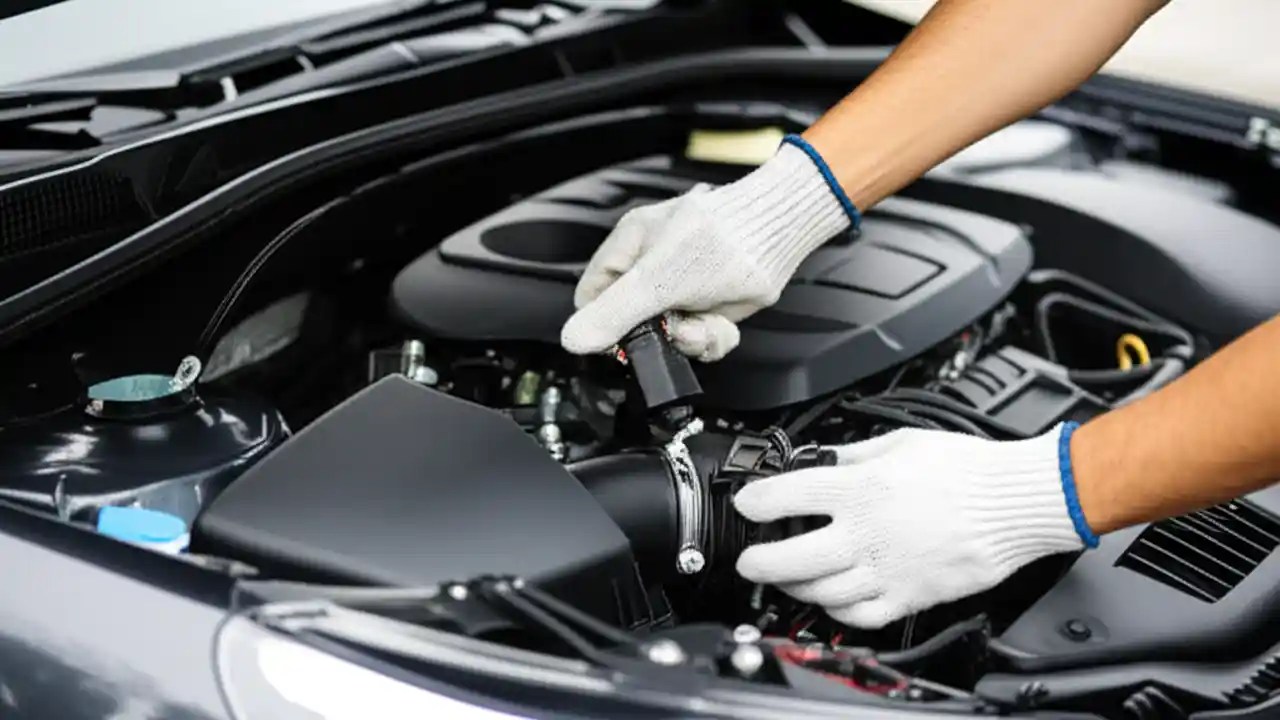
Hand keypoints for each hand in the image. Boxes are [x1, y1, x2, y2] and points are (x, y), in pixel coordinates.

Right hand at [560, 142, 850, 360]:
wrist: (777, 233)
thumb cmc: (720, 239)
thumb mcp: (656, 281)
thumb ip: (614, 313)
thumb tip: (572, 339)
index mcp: (628, 248)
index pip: (594, 300)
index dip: (607, 325)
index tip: (629, 338)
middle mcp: (651, 267)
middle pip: (634, 325)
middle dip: (661, 336)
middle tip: (679, 327)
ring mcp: (680, 286)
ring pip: (669, 336)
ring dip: (691, 338)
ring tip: (706, 322)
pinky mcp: (708, 302)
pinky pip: (698, 335)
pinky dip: (713, 336)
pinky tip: (722, 323)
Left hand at [733, 425, 1088, 628]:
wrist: (1016, 503)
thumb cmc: (969, 470)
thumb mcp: (902, 443)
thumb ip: (856, 455)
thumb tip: (827, 459)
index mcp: (861, 489)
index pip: (788, 496)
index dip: (757, 501)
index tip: (747, 504)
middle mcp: (867, 533)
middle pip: (791, 557)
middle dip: (759, 561)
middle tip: (749, 560)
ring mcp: (887, 570)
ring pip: (820, 592)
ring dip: (794, 588)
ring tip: (787, 580)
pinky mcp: (909, 595)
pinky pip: (860, 616)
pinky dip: (837, 612)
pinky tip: (831, 601)